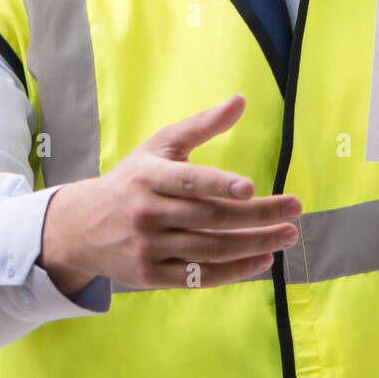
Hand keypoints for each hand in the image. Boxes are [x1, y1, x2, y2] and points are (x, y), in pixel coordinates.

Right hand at [38, 94, 301, 293]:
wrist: (83, 225)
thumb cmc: (134, 178)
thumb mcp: (160, 145)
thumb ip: (201, 125)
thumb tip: (240, 100)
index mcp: (149, 176)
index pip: (189, 181)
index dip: (219, 185)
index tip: (251, 188)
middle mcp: (147, 212)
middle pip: (210, 217)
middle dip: (257, 215)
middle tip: (295, 209)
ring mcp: (148, 247)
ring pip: (210, 249)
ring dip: (254, 244)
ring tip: (287, 235)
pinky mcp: (151, 276)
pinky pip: (199, 277)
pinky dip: (234, 271)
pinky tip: (263, 260)